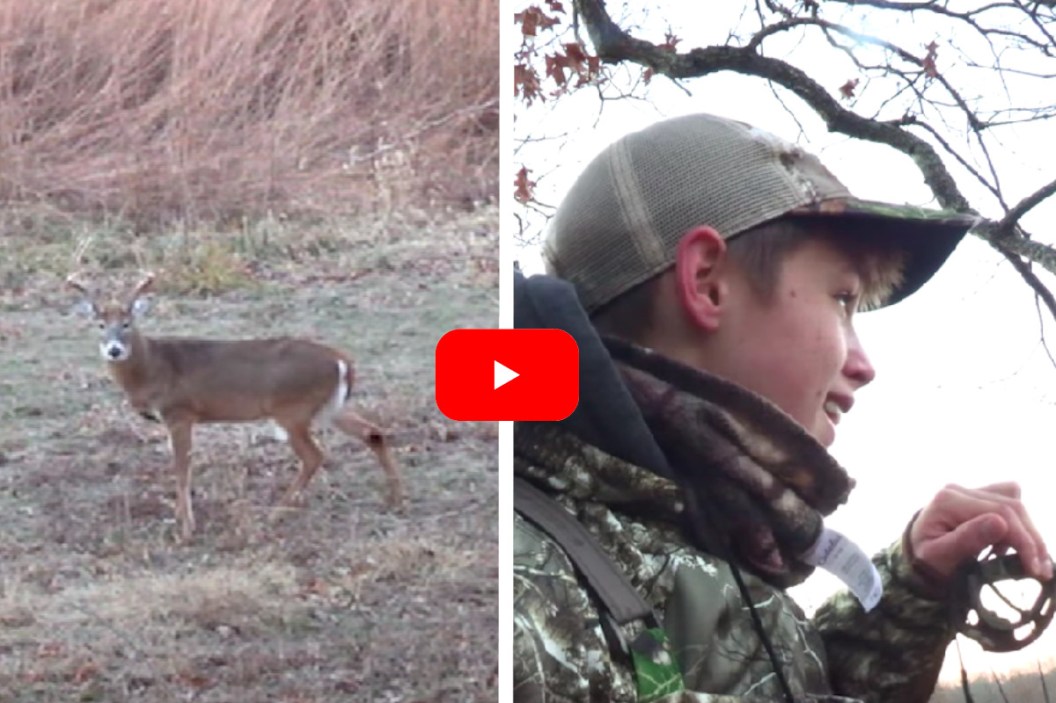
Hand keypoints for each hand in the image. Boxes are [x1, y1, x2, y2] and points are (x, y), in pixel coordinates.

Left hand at [908, 482, 1052, 586]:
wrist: (914, 554)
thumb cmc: (924, 560)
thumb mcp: (939, 556)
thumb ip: (967, 540)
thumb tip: (1001, 523)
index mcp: (948, 500)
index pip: (1000, 512)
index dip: (1024, 540)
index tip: (1035, 570)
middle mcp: (960, 490)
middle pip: (1012, 505)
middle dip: (1032, 539)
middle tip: (1041, 570)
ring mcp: (970, 491)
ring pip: (1014, 502)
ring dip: (1029, 532)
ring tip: (1032, 564)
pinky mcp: (978, 498)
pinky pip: (1009, 503)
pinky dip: (1018, 525)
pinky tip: (1012, 549)